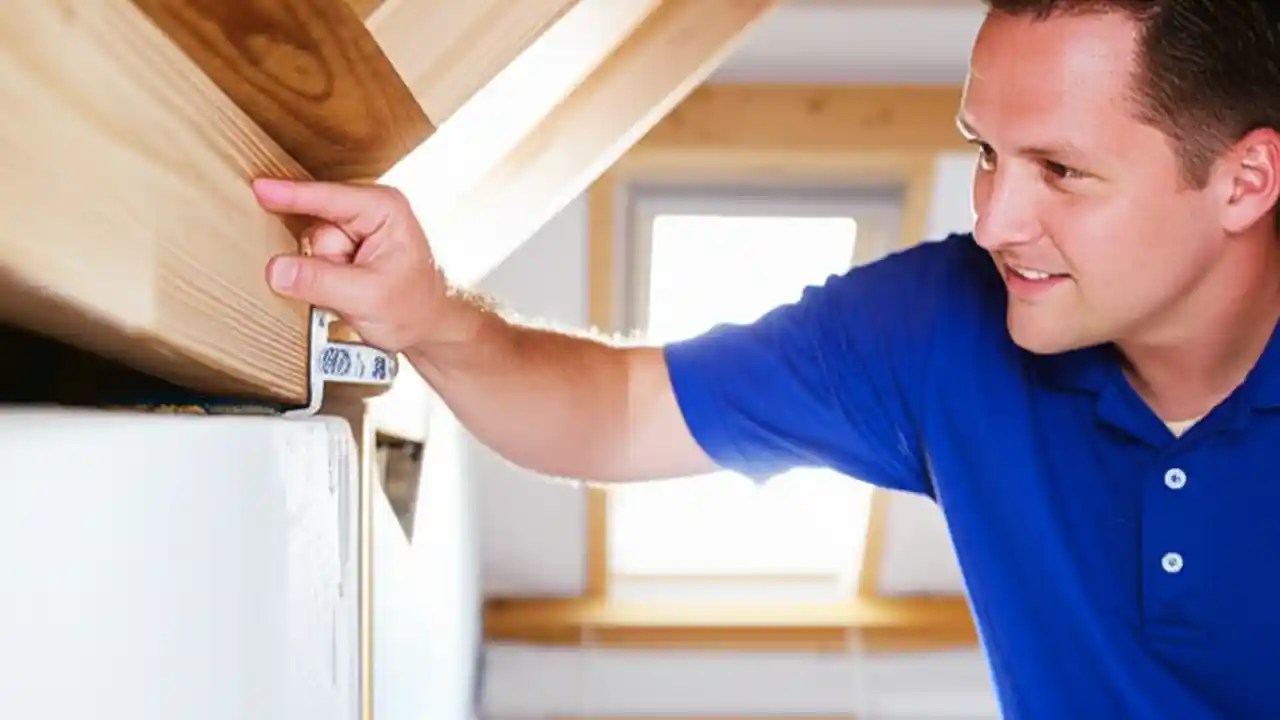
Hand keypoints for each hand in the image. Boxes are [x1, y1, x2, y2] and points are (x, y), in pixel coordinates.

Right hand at [252, 178, 454, 352]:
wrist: (428, 328)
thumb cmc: (413, 309)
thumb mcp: (366, 298)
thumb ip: (319, 281)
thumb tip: (275, 269)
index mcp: (383, 208)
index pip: (327, 198)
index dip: (290, 195)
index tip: (258, 188)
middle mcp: (369, 210)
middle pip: (315, 227)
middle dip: (322, 261)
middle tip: (352, 285)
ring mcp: (355, 228)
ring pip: (311, 248)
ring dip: (324, 275)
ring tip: (355, 290)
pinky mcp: (345, 247)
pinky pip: (314, 259)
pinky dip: (323, 278)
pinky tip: (346, 290)